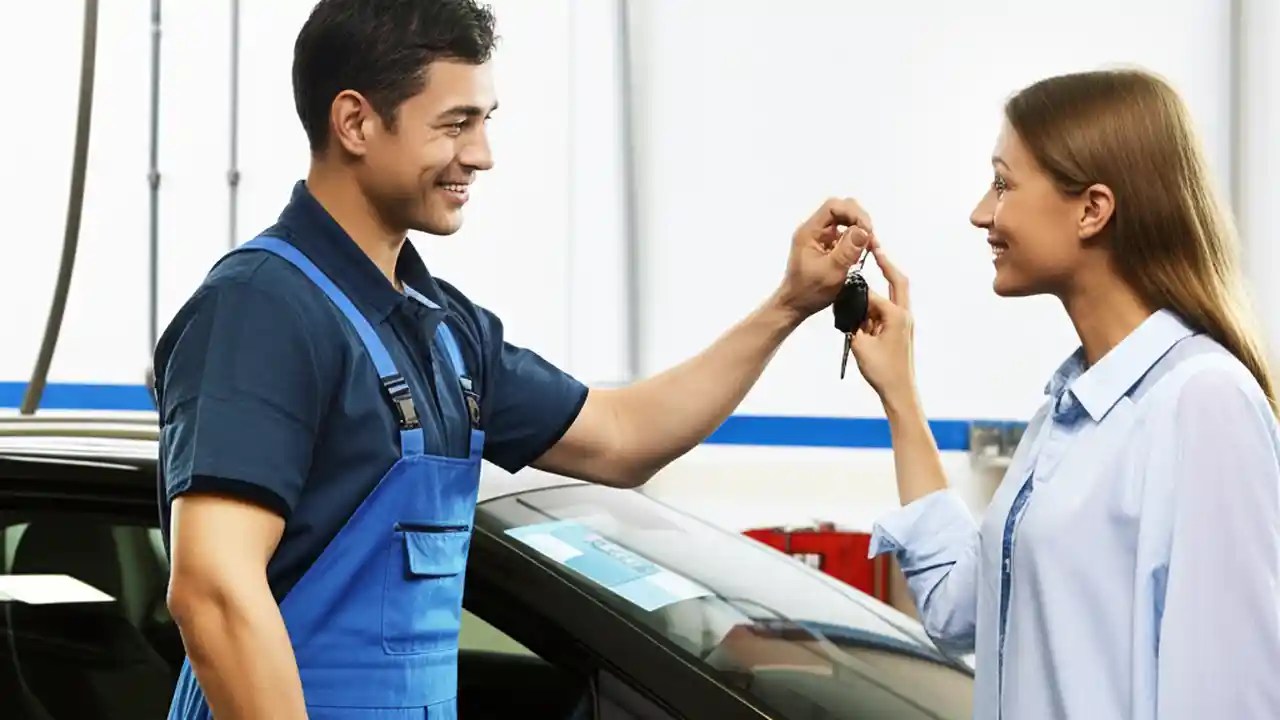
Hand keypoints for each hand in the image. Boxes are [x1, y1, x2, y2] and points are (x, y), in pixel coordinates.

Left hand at [773, 197, 873, 319]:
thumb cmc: (809, 291)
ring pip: (843, 222)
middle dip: (858, 220)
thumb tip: (864, 230)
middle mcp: (813, 230)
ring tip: (868, 247)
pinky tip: (859, 254)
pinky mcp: (824, 246)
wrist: (795, 305)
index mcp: (809, 232)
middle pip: (840, 210)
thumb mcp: (832, 271)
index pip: (833, 207)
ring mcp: (818, 238)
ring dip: (858, 231)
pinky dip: (854, 240)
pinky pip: (842, 235)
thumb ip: (848, 250)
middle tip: (870, 238)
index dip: (854, 213)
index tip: (867, 230)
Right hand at [849, 245, 915, 400]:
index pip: (873, 293)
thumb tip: (849, 307)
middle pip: (897, 281)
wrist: (899, 391)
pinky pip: (886, 312)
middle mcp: (904, 315)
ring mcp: (904, 323)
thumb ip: (853, 322)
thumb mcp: (861, 344)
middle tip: (874, 247)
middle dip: (885, 263)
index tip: (845, 273)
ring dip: (876, 292)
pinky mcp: (900, 331)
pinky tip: (860, 313)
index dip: (857, 287)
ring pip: (890, 298)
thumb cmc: (883, 370)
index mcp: (897, 316)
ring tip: (860, 286)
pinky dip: (874, 310)